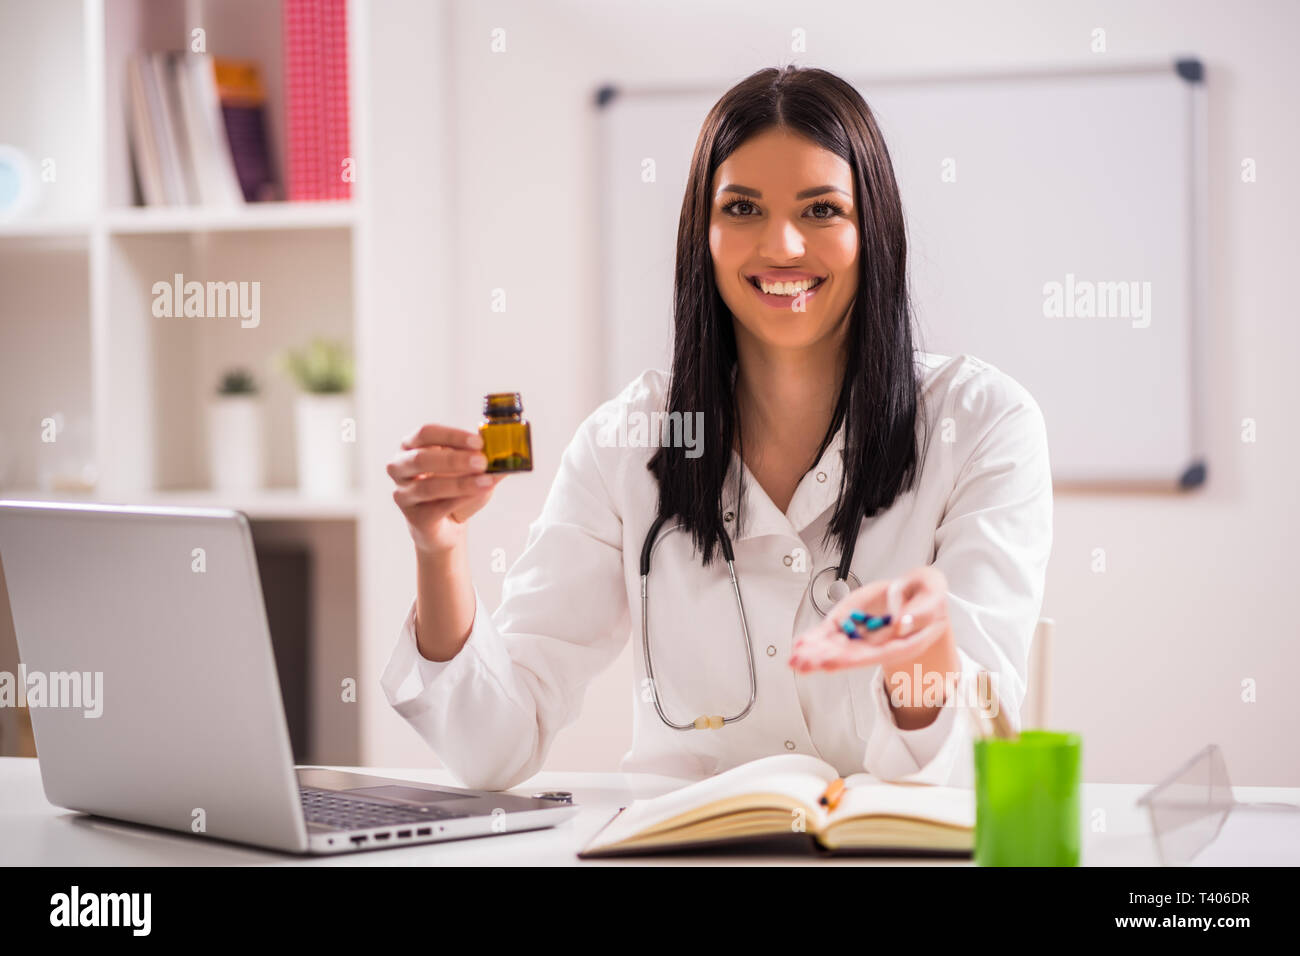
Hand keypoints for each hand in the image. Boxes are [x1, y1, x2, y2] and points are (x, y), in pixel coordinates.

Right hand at [387, 423, 506, 553]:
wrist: (446, 527)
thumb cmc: (455, 491)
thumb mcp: (472, 470)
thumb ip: (486, 460)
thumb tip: (509, 453)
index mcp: (411, 446)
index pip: (426, 433)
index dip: (451, 435)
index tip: (478, 441)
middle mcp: (400, 467)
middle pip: (421, 458)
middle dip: (454, 459)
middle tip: (482, 461)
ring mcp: (403, 493)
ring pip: (428, 486)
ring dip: (460, 483)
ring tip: (486, 481)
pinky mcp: (413, 517)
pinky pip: (436, 507)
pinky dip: (460, 499)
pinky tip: (478, 494)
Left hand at [788, 565, 951, 673]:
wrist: (919, 594)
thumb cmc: (928, 597)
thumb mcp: (933, 597)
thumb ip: (920, 612)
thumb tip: (900, 624)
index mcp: (904, 643)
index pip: (876, 654)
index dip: (853, 659)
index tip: (832, 661)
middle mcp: (881, 645)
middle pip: (852, 656)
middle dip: (825, 659)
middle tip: (803, 662)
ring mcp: (866, 638)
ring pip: (838, 648)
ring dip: (815, 653)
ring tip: (795, 658)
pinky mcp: (854, 625)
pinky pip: (833, 634)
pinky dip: (816, 639)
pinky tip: (800, 644)